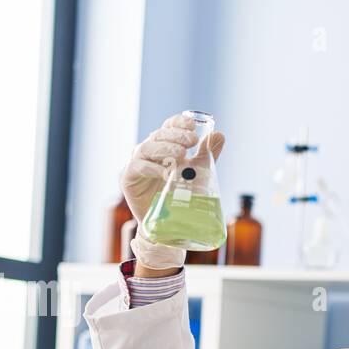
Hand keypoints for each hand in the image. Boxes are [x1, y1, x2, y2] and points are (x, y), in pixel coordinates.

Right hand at [121, 113, 225, 270]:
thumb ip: (207, 154)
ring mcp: (136, 164)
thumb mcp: (198, 173)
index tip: (192, 124)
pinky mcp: (128, 179)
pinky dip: (151, 168)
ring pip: (146, 148)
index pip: (169, 127)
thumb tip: (219, 134)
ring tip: (181, 154)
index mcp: (164, 146)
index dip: (178, 123)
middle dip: (175, 135)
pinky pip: (137, 168)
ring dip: (164, 149)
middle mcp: (149, 152)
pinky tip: (165, 173)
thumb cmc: (181, 196)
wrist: (169, 226)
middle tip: (191, 140)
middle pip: (158, 135)